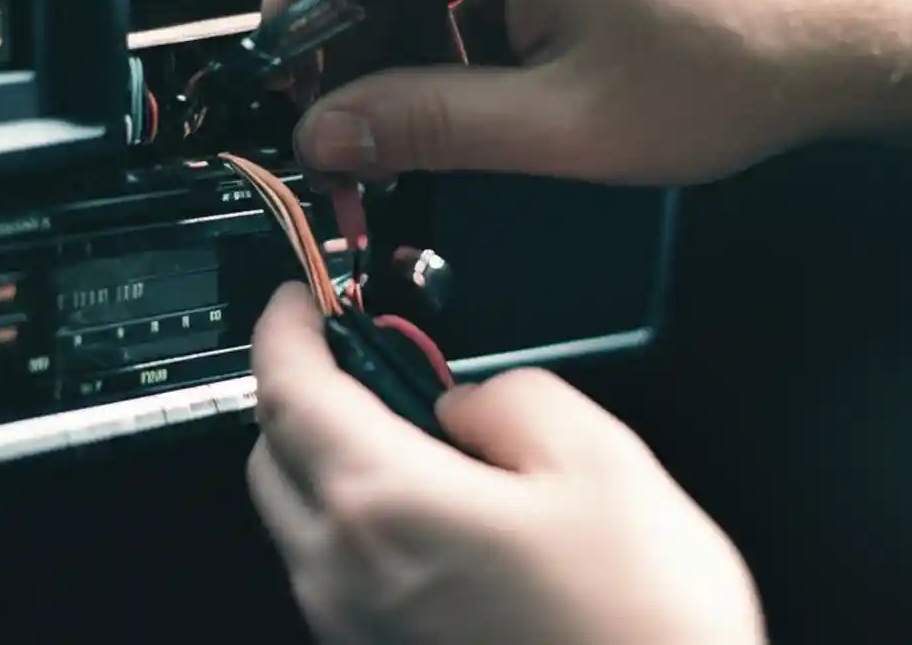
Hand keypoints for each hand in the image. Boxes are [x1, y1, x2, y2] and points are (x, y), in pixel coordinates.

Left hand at [247, 282, 765, 644]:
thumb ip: (510, 397)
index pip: (286, 387)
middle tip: (360, 359)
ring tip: (411, 436)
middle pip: (272, 451)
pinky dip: (353, 517)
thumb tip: (466, 403)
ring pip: (295, 512)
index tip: (299, 299)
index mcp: (385, 501)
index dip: (284, 327)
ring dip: (326, 456)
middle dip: (301, 390)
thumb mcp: (600, 462)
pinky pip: (331, 565)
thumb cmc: (640, 626)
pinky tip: (430, 511)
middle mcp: (345, 570)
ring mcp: (353, 624)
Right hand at [269, 0, 911, 184]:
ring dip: (394, 43)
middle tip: (336, 121)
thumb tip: (329, 135)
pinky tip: (450, 94)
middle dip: (346, 36)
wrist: (831, 41)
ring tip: (397, 125)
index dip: (299, 3)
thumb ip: (428, 126)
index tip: (282, 73)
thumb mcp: (559, 120)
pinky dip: (442, 32)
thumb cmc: (729, 62)